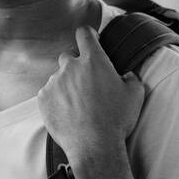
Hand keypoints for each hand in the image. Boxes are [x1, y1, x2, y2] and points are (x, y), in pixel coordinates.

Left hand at [36, 26, 144, 164]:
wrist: (94, 145)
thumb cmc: (116, 119)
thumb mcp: (135, 94)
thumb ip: (130, 78)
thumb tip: (125, 76)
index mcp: (93, 61)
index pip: (84, 33)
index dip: (87, 35)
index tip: (89, 39)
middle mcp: (70, 67)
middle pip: (68, 57)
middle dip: (76, 66)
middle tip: (86, 84)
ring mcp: (54, 82)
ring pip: (58, 77)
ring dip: (66, 85)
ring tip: (78, 105)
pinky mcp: (43, 97)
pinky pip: (48, 93)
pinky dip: (56, 99)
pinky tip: (68, 112)